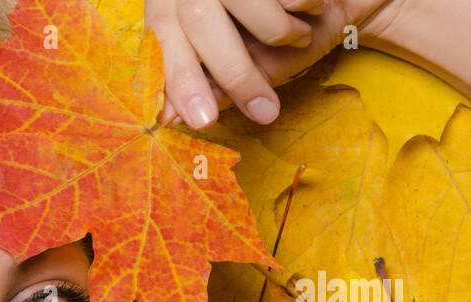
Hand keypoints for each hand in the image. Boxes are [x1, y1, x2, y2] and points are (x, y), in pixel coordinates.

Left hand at [145, 0, 411, 127]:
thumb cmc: (266, 36)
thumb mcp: (234, 66)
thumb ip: (205, 86)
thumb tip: (171, 118)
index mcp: (168, 8)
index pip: (161, 42)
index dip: (180, 81)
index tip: (202, 120)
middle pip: (198, 19)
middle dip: (234, 72)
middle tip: (263, 111)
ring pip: (244, 0)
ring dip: (280, 30)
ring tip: (298, 36)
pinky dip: (302, 4)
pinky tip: (309, 8)